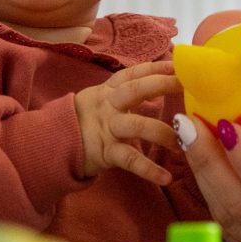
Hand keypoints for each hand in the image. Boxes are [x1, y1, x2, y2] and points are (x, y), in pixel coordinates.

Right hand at [75, 61, 182, 184]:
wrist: (54, 145)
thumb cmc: (90, 122)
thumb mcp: (106, 102)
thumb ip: (130, 94)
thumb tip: (166, 83)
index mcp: (110, 90)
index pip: (134, 73)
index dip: (156, 67)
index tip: (179, 64)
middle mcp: (108, 104)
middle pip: (135, 90)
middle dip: (161, 85)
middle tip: (187, 86)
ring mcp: (106, 128)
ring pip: (137, 125)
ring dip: (164, 132)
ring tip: (183, 142)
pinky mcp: (105, 152)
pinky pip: (130, 160)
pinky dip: (148, 169)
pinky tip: (166, 177)